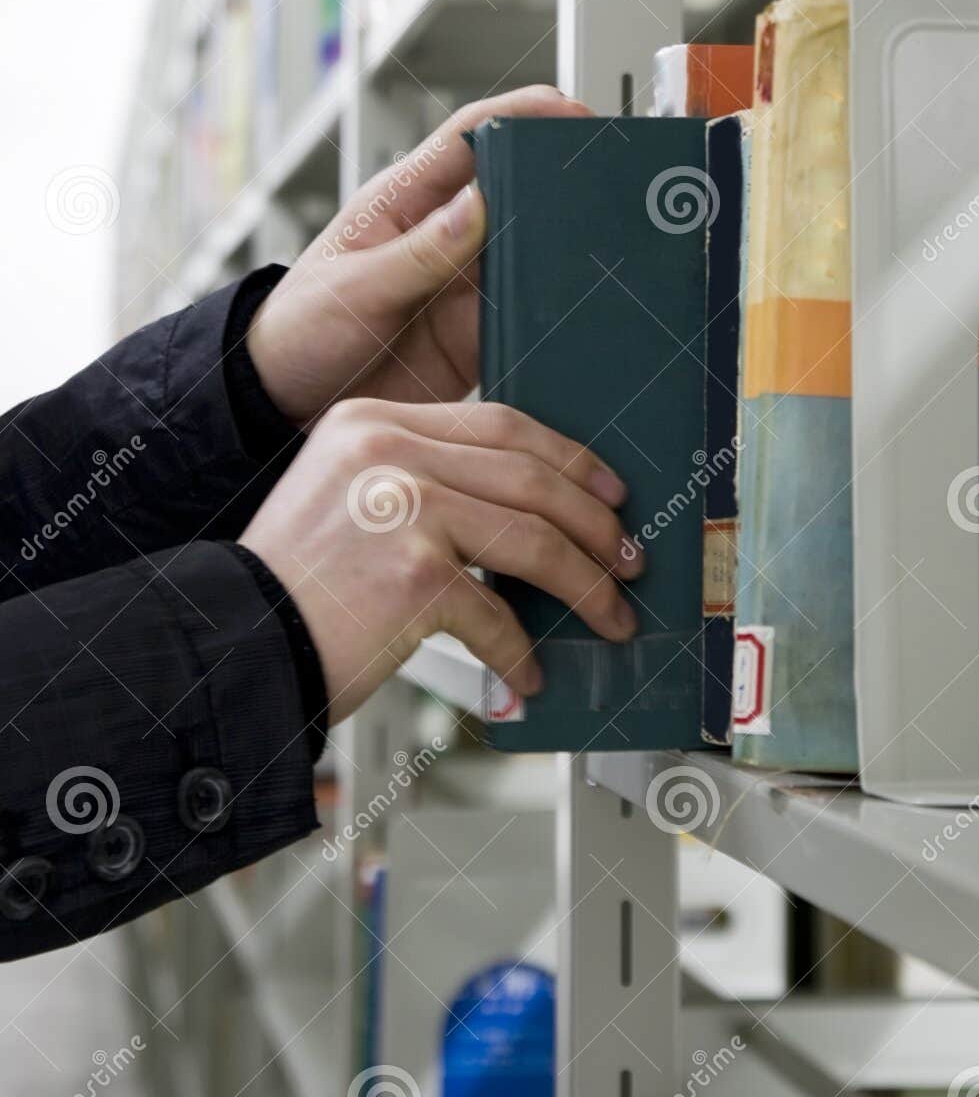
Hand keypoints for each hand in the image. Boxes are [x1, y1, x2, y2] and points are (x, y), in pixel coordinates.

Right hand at [239, 398, 640, 722]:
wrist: (232, 647)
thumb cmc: (293, 589)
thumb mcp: (347, 500)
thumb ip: (422, 483)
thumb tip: (531, 513)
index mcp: (372, 422)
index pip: (498, 422)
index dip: (568, 459)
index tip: (608, 494)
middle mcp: (386, 450)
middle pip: (530, 474)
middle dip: (596, 524)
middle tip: (627, 560)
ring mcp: (401, 507)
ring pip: (534, 539)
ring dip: (586, 586)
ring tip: (610, 617)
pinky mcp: (412, 574)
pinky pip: (498, 613)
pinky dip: (521, 652)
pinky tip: (526, 674)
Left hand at [247, 86, 593, 425]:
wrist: (286, 405)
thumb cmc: (299, 330)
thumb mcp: (354, 289)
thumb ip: (417, 254)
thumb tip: (477, 207)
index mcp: (404, 202)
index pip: (470, 137)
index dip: (523, 113)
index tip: (571, 113)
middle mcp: (442, 237)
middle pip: (516, 193)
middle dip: (558, 185)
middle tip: (604, 189)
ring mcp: (463, 285)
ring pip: (531, 256)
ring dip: (560, 256)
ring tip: (598, 258)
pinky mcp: (475, 334)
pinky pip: (526, 319)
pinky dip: (552, 318)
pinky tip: (574, 319)